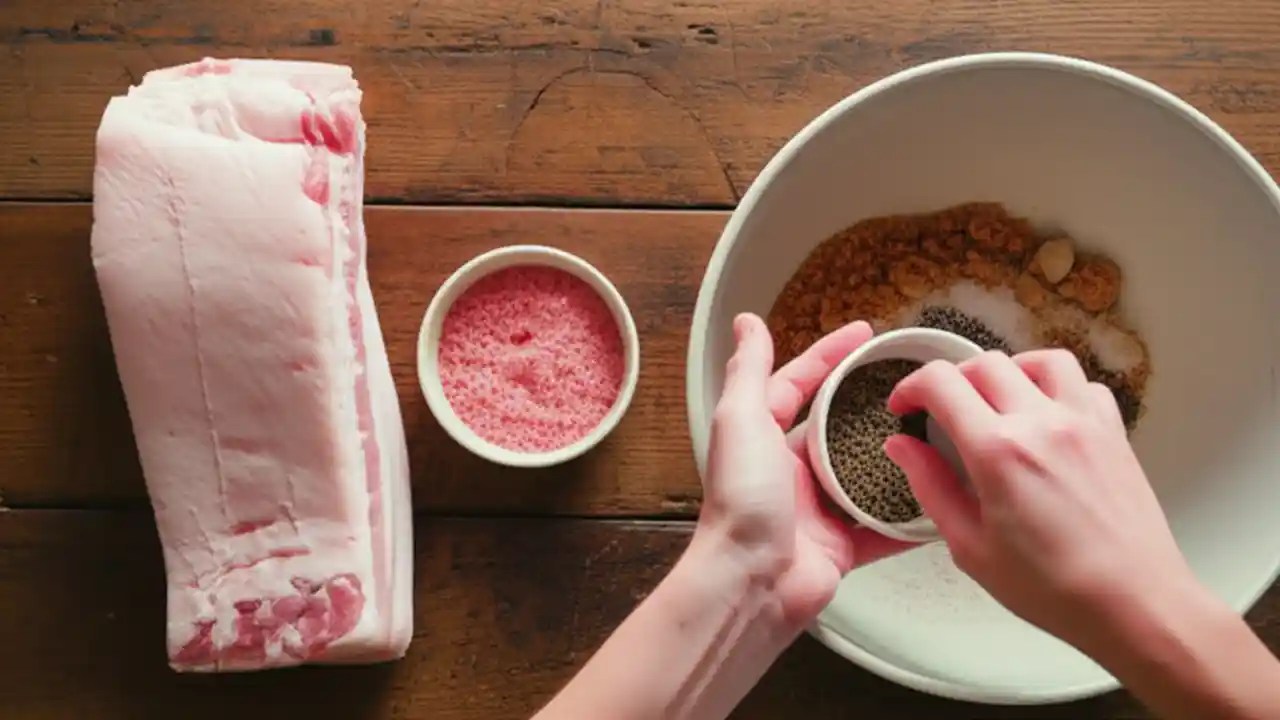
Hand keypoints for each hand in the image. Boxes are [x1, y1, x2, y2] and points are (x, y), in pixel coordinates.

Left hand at [699, 314, 909, 625]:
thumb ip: (750, 371)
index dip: (830, 355)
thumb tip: (746, 323)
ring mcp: (817, 511)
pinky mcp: (841, 547)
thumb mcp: (742, 420)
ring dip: (895, 457)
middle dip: (871, 404)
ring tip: (935, 431)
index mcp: (764, 439)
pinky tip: (937, 496)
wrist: (751, 581)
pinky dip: (907, 517)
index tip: (867, 334)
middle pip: (837, 429)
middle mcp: (789, 473)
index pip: (800, 384)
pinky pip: (882, 529)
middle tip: (913, 381)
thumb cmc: (740, 500)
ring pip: (865, 476)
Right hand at [883, 349, 1197, 647]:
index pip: (942, 383)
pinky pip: (1083, 385)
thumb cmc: (1054, 588)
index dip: (911, 387)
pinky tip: (1045, 415)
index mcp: (997, 452)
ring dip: (1007, 371)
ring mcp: (1083, 423)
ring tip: (994, 400)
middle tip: (939, 409)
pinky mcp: (1113, 433)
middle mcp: (1042, 424)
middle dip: (951, 380)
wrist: (1134, 604)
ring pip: (1039, 360)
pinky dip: (1057, 388)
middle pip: (984, 364)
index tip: (904, 407)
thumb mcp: (970, 547)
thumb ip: (931, 486)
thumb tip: (901, 447)